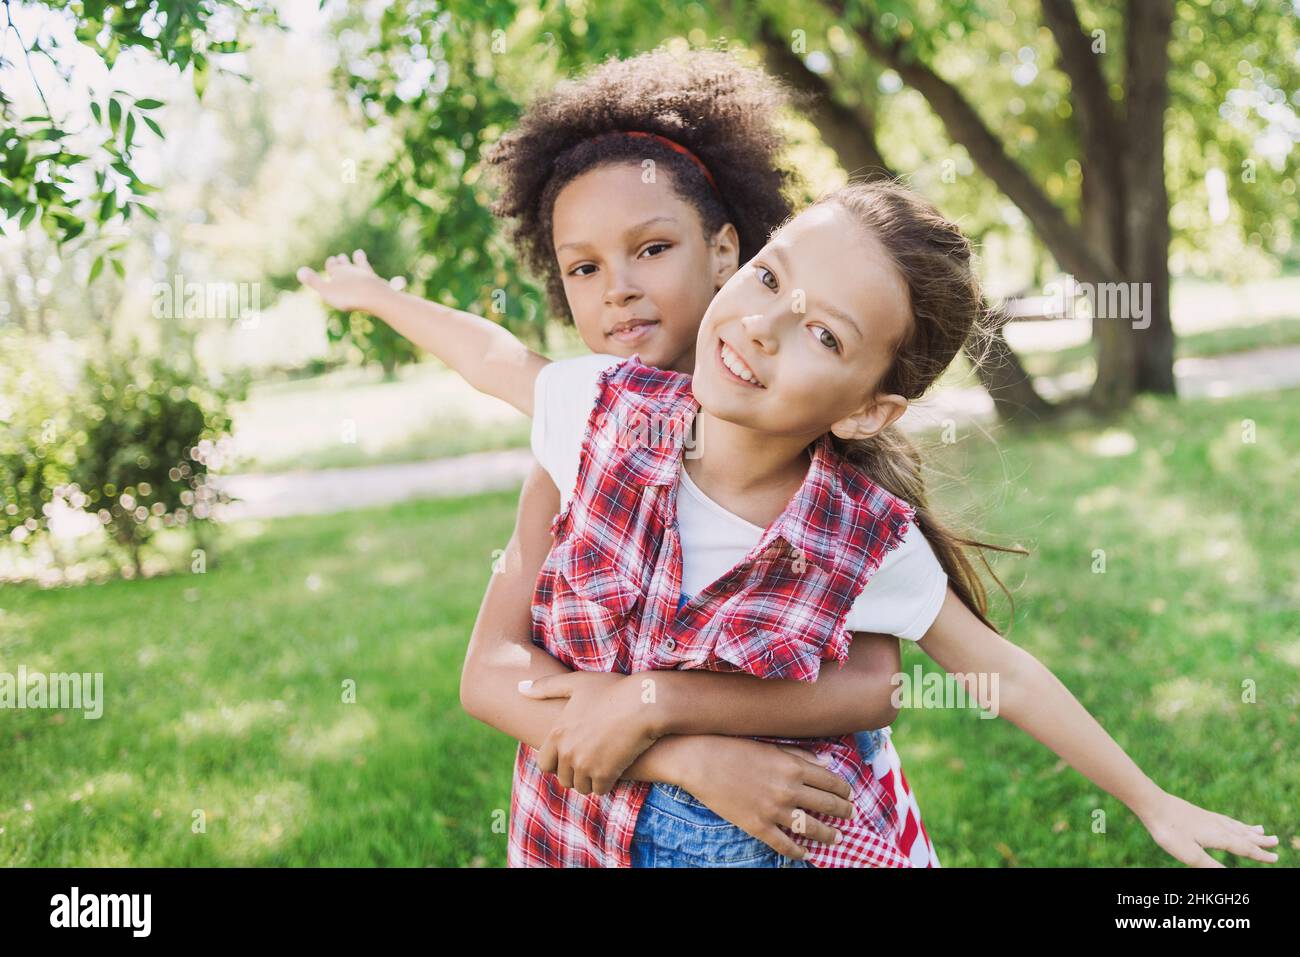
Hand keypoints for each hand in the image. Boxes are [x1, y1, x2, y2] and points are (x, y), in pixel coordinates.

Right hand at [296, 249, 393, 312]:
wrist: (375, 296)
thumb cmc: (348, 295)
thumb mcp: (327, 290)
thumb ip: (314, 281)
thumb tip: (299, 270)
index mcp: (337, 272)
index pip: (332, 265)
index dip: (331, 264)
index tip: (331, 261)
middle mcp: (351, 270)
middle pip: (345, 263)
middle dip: (342, 261)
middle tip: (341, 258)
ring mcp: (365, 274)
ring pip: (360, 265)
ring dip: (357, 260)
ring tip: (358, 255)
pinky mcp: (377, 281)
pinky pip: (372, 274)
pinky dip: (371, 271)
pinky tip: (373, 272)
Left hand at [520, 672, 658, 794]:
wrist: (644, 703)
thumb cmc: (612, 689)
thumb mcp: (577, 682)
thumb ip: (547, 687)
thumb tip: (520, 688)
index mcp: (557, 733)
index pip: (544, 764)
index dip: (557, 762)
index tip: (571, 756)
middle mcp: (567, 752)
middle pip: (563, 778)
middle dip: (574, 773)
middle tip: (591, 760)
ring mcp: (585, 765)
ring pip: (581, 786)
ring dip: (590, 780)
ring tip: (603, 764)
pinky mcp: (605, 774)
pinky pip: (599, 790)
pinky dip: (606, 783)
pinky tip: (615, 768)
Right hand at [674, 735, 854, 859]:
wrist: (700, 760)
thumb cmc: (733, 746)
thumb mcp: (770, 745)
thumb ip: (800, 755)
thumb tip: (826, 763)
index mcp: (793, 766)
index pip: (831, 781)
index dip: (844, 790)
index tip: (848, 794)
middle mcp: (788, 789)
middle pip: (827, 804)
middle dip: (843, 811)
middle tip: (850, 815)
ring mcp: (773, 810)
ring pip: (812, 828)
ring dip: (829, 834)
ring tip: (837, 837)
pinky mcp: (758, 826)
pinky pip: (785, 845)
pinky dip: (799, 851)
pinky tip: (806, 852)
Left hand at [1136, 789, 1279, 866]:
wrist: (1152, 804)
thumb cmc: (1169, 831)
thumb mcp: (1190, 854)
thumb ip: (1211, 866)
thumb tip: (1230, 876)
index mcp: (1219, 837)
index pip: (1245, 848)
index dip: (1260, 854)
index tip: (1275, 858)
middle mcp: (1218, 825)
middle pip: (1244, 834)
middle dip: (1260, 840)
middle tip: (1276, 841)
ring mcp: (1207, 817)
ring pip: (1234, 825)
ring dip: (1249, 829)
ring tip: (1261, 829)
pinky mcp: (1198, 813)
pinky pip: (1223, 818)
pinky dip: (1234, 822)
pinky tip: (1229, 821)